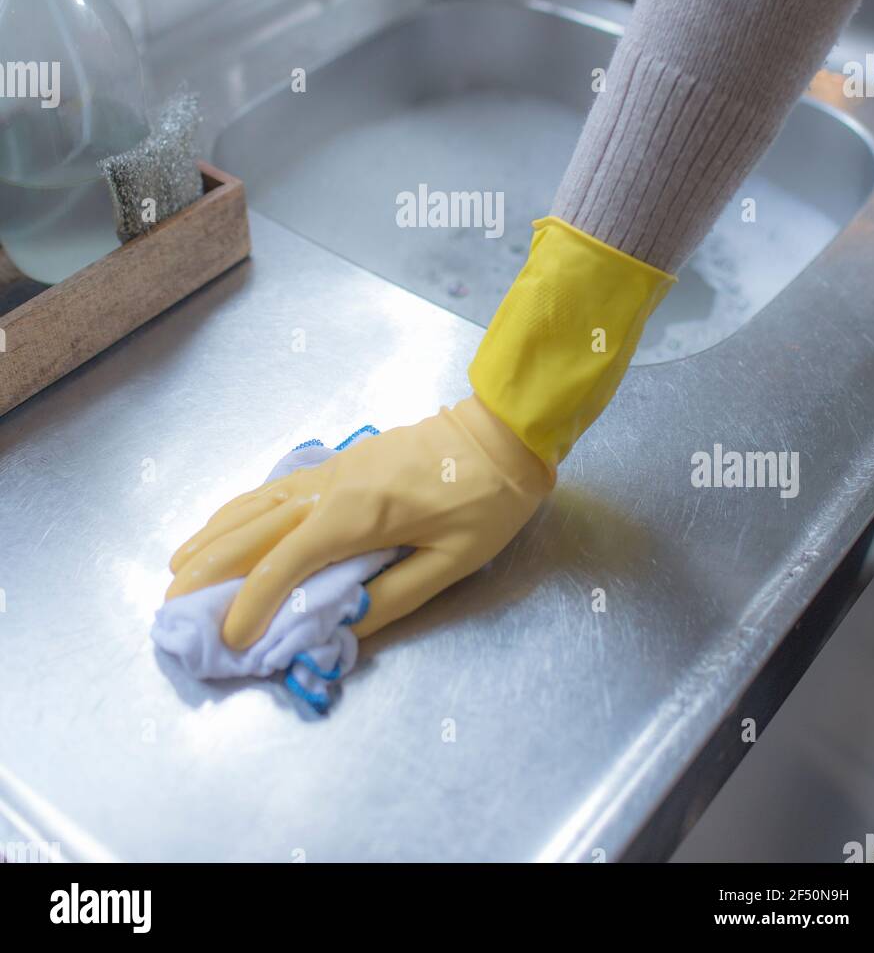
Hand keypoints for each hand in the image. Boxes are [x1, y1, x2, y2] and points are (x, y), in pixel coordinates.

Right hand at [166, 396, 552, 648]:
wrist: (499, 435)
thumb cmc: (484, 501)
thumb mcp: (452, 563)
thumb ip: (393, 597)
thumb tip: (343, 626)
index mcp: (357, 516)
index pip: (285, 564)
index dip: (251, 604)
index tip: (230, 639)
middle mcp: (330, 488)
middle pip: (252, 529)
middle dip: (209, 569)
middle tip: (172, 604)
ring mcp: (331, 471)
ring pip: (255, 503)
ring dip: (213, 535)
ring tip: (179, 565)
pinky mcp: (339, 464)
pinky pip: (273, 489)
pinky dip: (239, 510)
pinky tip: (226, 525)